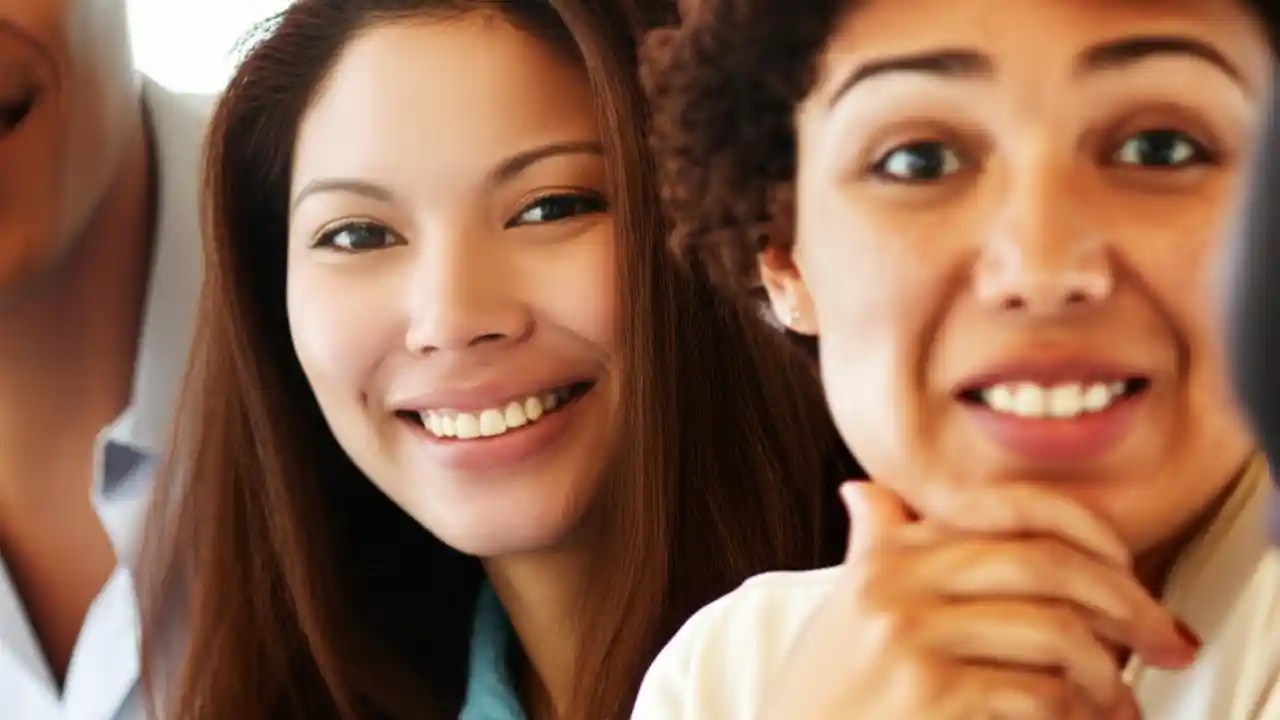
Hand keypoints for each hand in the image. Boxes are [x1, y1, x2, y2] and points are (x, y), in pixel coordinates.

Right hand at [756, 482, 1197, 718]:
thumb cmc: (823, 692)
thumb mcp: (841, 608)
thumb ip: (870, 546)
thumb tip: (868, 493)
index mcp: (889, 555)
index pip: (1008, 507)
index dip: (1088, 529)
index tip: (1127, 566)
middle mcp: (898, 587)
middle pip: (1047, 565)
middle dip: (1126, 603)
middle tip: (1164, 638)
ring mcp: (913, 644)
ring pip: (1056, 634)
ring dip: (1109, 674)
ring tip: (1119, 699)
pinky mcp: (932, 701)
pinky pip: (1039, 696)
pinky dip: (1075, 715)